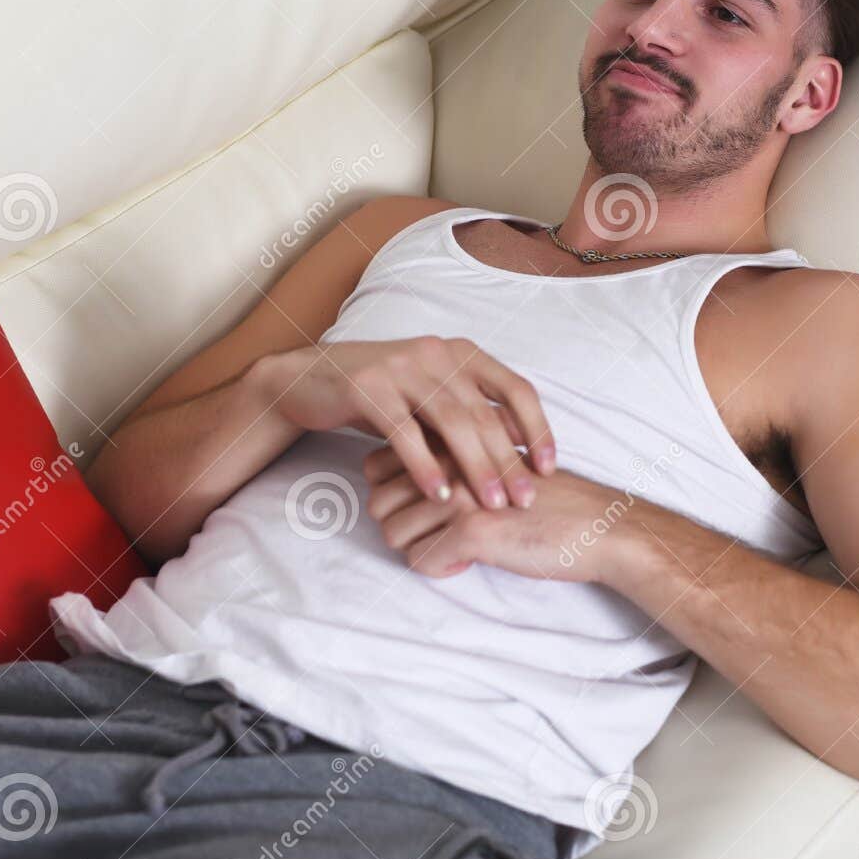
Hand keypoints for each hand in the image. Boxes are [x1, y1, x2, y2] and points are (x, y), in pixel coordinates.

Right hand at [259, 336, 554, 510]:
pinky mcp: (366, 386)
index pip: (515, 388)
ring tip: (491, 505)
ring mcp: (400, 367)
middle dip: (508, 460)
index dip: (538, 428)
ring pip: (451, 421)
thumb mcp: (433, 399)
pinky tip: (439, 494)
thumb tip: (522, 445)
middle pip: (485, 411)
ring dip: (475, 466)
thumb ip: (472, 414)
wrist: (309, 381)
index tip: (549, 469)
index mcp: (460, 352)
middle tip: (525, 500)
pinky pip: (404, 432)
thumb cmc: (382, 396)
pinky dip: (425, 466)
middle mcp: (436, 353)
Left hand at [362, 437, 636, 582]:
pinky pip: (420, 560)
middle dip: (401, 526)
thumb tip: (410, 480)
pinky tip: (471, 563)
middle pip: (378, 501)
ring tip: (456, 549)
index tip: (428, 510)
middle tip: (438, 535)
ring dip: (419, 549)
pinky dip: (440, 569)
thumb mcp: (498, 465)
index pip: (378, 466)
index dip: (395, 495)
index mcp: (455, 440)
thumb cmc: (553, 501)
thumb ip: (457, 462)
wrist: (600, 527)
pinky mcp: (473, 529)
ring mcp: (461, 493)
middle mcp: (452, 460)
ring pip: (393, 532)